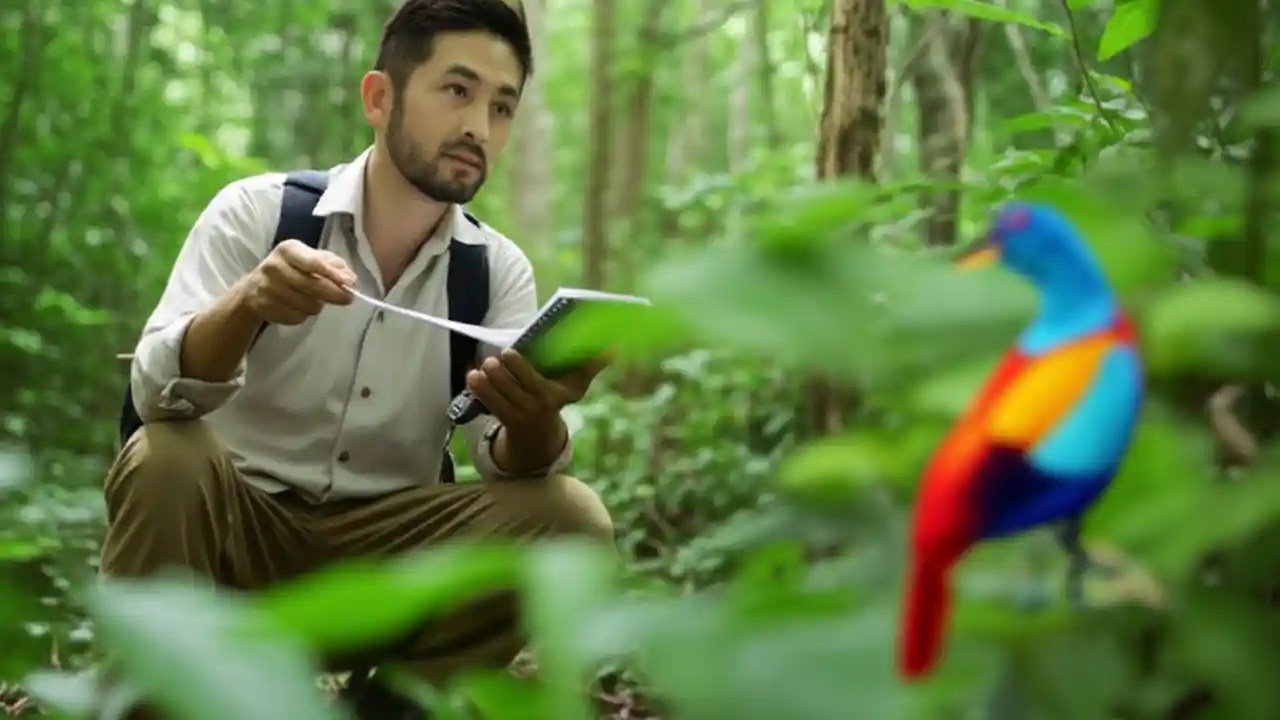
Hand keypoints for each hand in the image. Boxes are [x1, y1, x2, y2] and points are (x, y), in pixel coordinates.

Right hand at [238, 239, 356, 324]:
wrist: (254, 288)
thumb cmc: (292, 269)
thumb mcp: (311, 259)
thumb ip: (335, 266)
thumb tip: (351, 280)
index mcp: (288, 250)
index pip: (313, 262)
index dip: (333, 274)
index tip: (348, 283)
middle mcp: (275, 266)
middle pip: (312, 285)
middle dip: (334, 293)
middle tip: (348, 298)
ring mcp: (268, 288)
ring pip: (307, 304)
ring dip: (317, 305)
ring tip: (315, 299)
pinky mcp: (266, 308)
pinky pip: (297, 316)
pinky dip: (304, 315)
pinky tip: (299, 307)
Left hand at [466, 348, 610, 430]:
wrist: (539, 437)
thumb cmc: (556, 398)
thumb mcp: (576, 385)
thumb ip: (591, 364)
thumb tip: (614, 347)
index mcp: (562, 392)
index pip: (548, 375)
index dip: (530, 366)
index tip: (513, 352)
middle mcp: (545, 404)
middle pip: (522, 380)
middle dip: (507, 367)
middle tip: (497, 356)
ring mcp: (526, 414)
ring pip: (504, 392)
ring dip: (490, 378)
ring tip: (483, 365)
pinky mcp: (509, 421)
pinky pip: (492, 403)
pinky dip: (480, 390)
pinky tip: (473, 377)